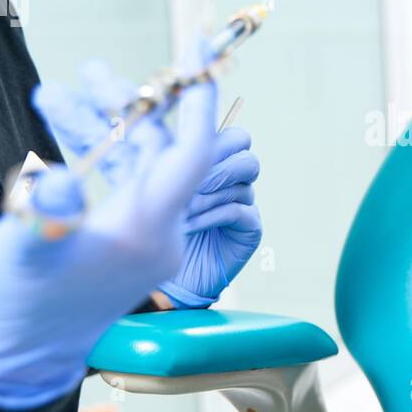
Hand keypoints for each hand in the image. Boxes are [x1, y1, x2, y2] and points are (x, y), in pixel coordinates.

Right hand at [0, 54, 218, 408]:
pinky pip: (120, 182)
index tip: (200, 64)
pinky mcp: (121, 241)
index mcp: (145, 231)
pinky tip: (59, 127)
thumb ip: (41, 215)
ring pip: (136, 163)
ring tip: (57, 92)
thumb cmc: (11, 307)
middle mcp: (155, 233)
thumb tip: (57, 182)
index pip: (192, 157)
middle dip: (131, 105)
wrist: (7, 359)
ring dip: (103, 126)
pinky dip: (95, 152)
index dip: (198, 106)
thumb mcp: (20, 252)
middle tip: (93, 70)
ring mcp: (140, 238)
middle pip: (162, 151)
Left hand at [156, 123, 261, 307]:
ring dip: (209, 195)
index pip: (236, 139)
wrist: (170, 275)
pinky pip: (239, 211)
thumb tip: (161, 136)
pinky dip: (212, 216)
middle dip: (219, 169)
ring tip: (183, 209)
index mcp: (219, 165)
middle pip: (248, 159)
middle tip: (193, 184)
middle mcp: (236, 183)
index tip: (192, 154)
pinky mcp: (250, 228)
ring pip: (242, 185)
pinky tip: (189, 226)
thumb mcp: (163, 189)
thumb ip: (171, 162)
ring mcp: (246, 205)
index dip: (220, 143)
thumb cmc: (161, 228)